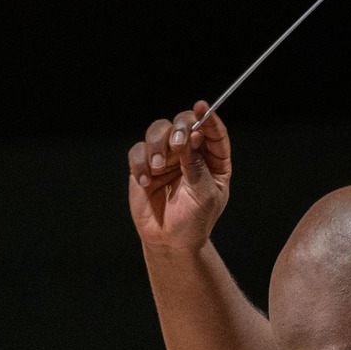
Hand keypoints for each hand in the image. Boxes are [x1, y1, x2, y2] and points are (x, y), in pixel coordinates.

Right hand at [126, 101, 231, 251]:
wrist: (170, 242)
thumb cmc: (194, 221)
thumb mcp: (203, 194)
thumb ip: (195, 164)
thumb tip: (188, 136)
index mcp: (213, 159)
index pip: (213, 131)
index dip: (208, 117)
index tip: (202, 107)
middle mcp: (189, 152)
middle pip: (183, 123)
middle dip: (179, 128)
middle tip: (175, 143)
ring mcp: (166, 157)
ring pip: (157, 130)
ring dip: (156, 144)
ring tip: (157, 167)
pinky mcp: (144, 166)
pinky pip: (137, 151)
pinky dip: (139, 163)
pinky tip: (145, 182)